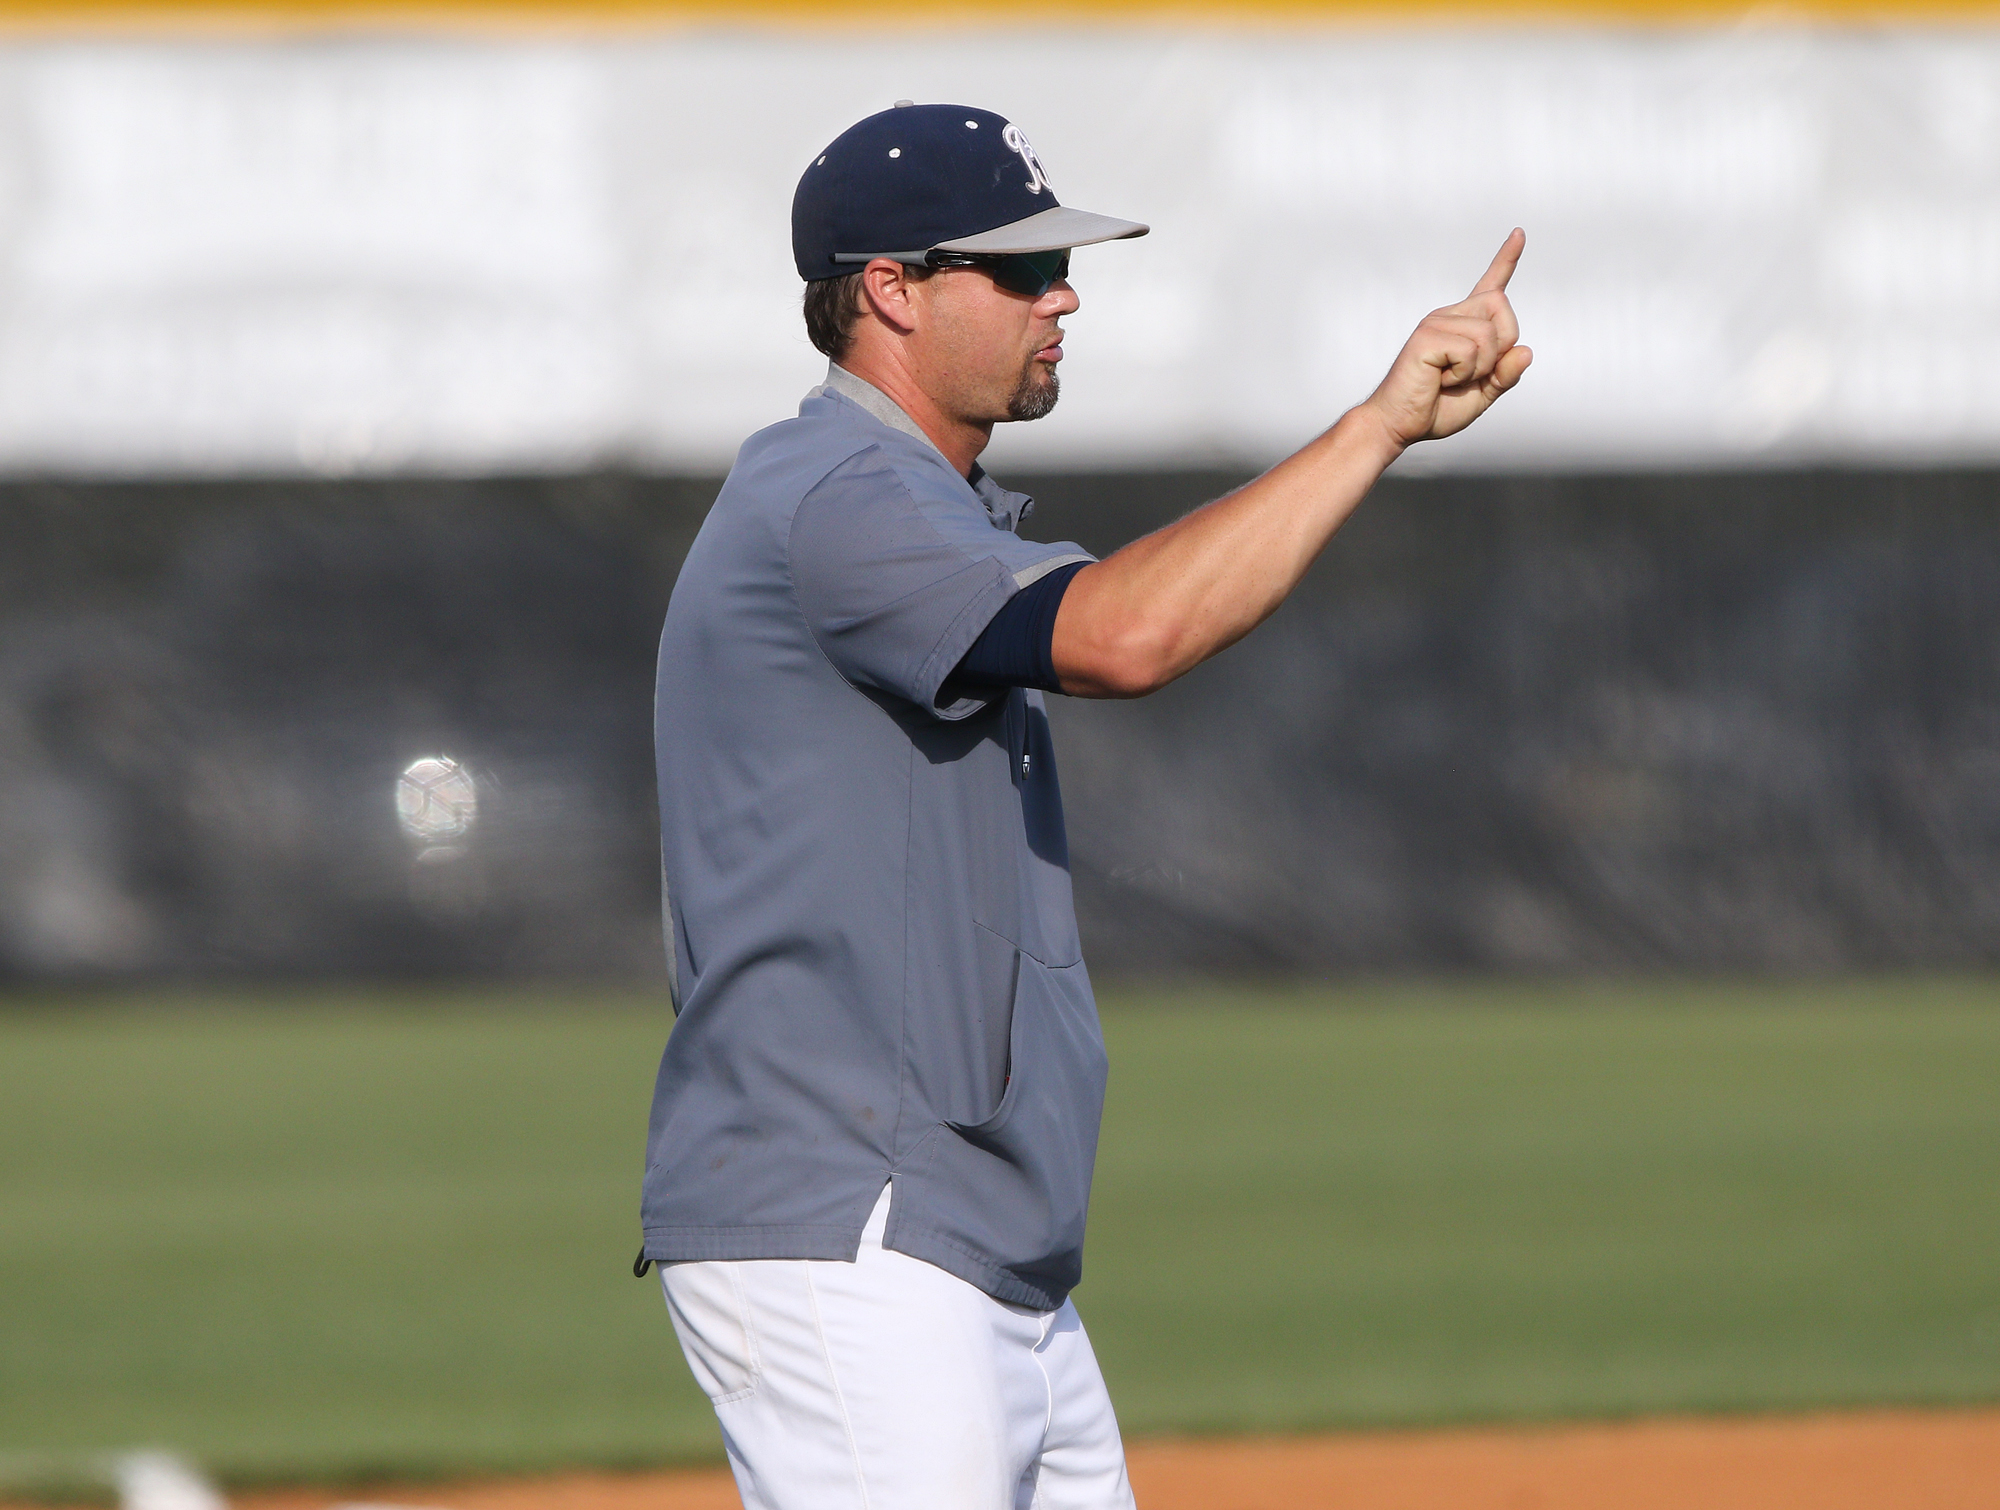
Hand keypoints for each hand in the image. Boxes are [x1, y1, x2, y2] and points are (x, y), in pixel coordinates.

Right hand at [1361, 229, 1532, 449]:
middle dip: (1501, 346)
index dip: (1506, 260)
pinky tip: (1440, 379)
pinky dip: (1464, 373)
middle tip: (1470, 372)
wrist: (1397, 426)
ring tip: (1451, 379)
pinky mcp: (1426, 337)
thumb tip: (1525, 350)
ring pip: (1490, 334)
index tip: (1519, 233)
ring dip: (1481, 367)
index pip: (1490, 286)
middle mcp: (1449, 315)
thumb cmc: (1434, 408)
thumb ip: (1505, 375)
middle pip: (1502, 307)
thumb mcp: (1482, 394)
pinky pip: (1470, 351)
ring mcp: (1436, 322)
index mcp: (1463, 325)